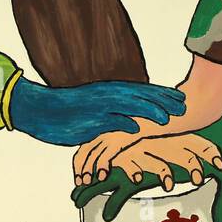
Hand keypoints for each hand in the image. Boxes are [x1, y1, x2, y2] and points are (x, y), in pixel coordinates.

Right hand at [8, 77, 185, 146]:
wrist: (38, 109)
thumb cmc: (64, 110)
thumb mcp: (91, 106)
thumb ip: (110, 110)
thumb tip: (126, 119)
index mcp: (108, 92)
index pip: (140, 91)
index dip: (161, 94)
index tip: (179, 97)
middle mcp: (106, 97)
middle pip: (139, 96)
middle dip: (162, 101)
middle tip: (183, 106)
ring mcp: (97, 109)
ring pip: (126, 108)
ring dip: (147, 112)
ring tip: (167, 119)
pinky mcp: (86, 122)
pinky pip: (105, 123)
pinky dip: (120, 125)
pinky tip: (135, 130)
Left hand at [71, 85, 221, 221]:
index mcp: (173, 151)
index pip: (139, 164)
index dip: (119, 174)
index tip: (101, 185)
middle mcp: (161, 149)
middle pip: (119, 164)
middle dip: (95, 177)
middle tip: (75, 190)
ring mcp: (159, 149)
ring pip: (116, 167)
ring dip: (95, 183)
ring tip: (75, 196)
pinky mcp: (162, 151)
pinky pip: (130, 168)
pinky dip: (112, 185)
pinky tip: (96, 196)